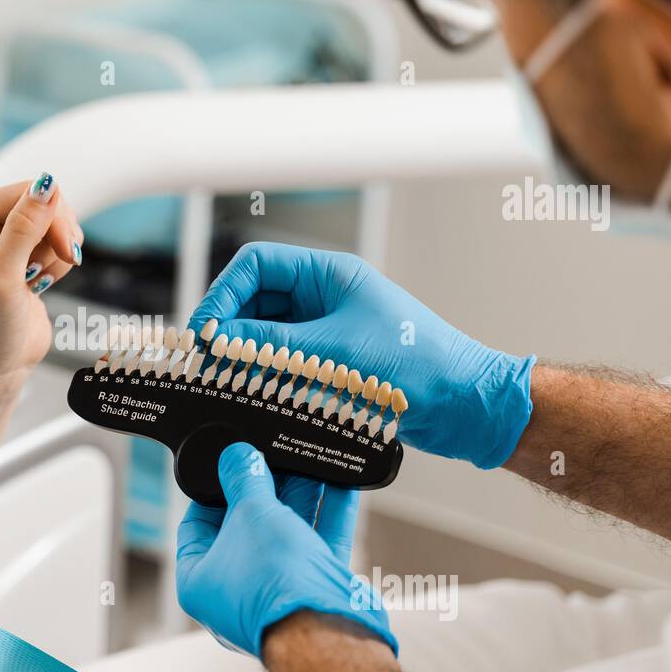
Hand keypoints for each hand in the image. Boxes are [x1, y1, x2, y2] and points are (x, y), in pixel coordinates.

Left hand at [0, 174, 82, 395]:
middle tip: (43, 273)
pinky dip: (59, 263)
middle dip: (56, 238)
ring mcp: (4, 236)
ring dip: (58, 254)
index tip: (64, 250)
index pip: (26, 191)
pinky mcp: (24, 253)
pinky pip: (59, 240)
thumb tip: (48, 183)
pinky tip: (38, 285)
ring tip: (34, 282)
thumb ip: (24, 228)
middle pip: (45, 203)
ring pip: (57, 222)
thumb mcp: (3, 276)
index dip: (52, 218)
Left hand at [175, 442, 395, 658]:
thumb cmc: (273, 583)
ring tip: (310, 463)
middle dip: (265, 489)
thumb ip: (245, 479)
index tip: (229, 466)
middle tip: (275, 457)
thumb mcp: (251, 514)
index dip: (211, 492)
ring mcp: (276, 592)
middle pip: (246, 527)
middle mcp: (235, 590)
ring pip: (287, 534)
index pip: (196, 526)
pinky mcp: (313, 592)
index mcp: (200, 580)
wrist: (326, 629)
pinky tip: (341, 484)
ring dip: (301, 497)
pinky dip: (330, 515)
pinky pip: (318, 545)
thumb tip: (237, 456)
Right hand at [189, 242, 534, 468]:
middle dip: (229, 329)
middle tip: (210, 362)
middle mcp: (323, 297)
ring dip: (247, 357)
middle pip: (252, 301)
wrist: (466, 406)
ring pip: (265, 336)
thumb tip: (220, 342)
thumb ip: (272, 345)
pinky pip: (283, 363)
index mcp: (328, 274)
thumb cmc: (419, 368)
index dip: (221, 294)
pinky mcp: (330, 365)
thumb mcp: (335, 352)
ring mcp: (325, 331)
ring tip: (232, 382)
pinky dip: (266, 377)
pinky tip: (258, 397)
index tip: (204, 332)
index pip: (254, 265)